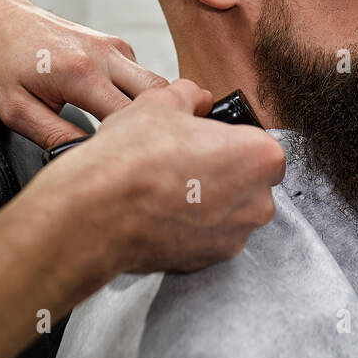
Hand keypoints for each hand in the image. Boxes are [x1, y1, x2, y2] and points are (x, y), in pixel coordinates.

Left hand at [0, 0, 167, 148]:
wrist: (1, 20)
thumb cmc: (3, 65)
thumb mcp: (16, 110)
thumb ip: (55, 136)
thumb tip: (88, 156)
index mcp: (81, 73)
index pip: (131, 115)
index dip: (135, 142)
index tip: (128, 161)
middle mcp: (106, 55)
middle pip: (161, 94)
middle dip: (161, 123)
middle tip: (150, 151)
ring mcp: (115, 46)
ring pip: (157, 84)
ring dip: (154, 108)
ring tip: (137, 135)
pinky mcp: (117, 45)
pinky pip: (142, 75)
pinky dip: (140, 96)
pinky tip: (121, 113)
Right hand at [24, 79, 287, 276]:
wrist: (97, 212)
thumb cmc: (132, 159)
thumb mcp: (161, 101)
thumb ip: (190, 96)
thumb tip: (195, 98)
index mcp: (260, 157)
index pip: (260, 143)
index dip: (230, 138)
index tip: (207, 138)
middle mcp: (258, 203)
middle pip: (249, 180)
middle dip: (223, 171)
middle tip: (184, 159)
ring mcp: (234, 237)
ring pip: (229, 211)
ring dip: (207, 200)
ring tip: (167, 186)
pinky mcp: (208, 261)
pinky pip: (207, 236)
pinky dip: (191, 225)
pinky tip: (161, 210)